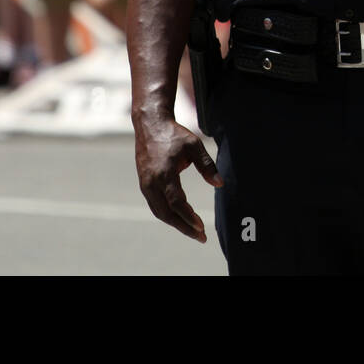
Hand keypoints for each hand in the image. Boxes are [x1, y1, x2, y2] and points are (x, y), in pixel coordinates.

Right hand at [134, 114, 222, 241]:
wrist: (150, 125)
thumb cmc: (174, 134)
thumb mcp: (194, 145)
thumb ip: (207, 165)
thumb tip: (220, 184)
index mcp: (164, 173)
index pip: (176, 203)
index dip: (189, 217)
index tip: (202, 227)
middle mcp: (152, 182)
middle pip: (166, 214)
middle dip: (184, 227)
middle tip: (201, 237)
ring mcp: (145, 185)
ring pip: (159, 212)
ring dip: (176, 224)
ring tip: (193, 231)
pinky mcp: (144, 184)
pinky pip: (155, 206)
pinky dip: (168, 215)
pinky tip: (180, 219)